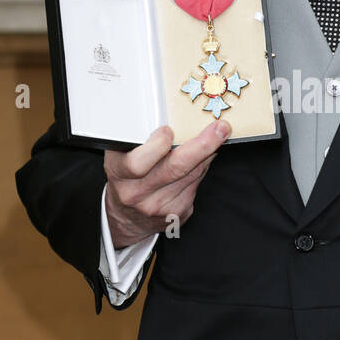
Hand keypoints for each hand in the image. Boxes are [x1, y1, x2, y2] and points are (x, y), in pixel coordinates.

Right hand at [104, 119, 230, 247]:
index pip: (137, 163)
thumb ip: (140, 140)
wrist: (126, 218)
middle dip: (202, 145)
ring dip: (207, 153)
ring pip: (192, 174)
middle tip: (220, 128)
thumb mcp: (121, 157)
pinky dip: (202, 167)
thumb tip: (176, 121)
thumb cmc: (126, 179)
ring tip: (216, 135)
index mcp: (119, 174)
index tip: (169, 130)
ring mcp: (158, 206)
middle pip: (175, 168)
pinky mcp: (176, 213)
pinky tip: (201, 159)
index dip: (156, 146)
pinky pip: (196, 184)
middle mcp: (137, 193)